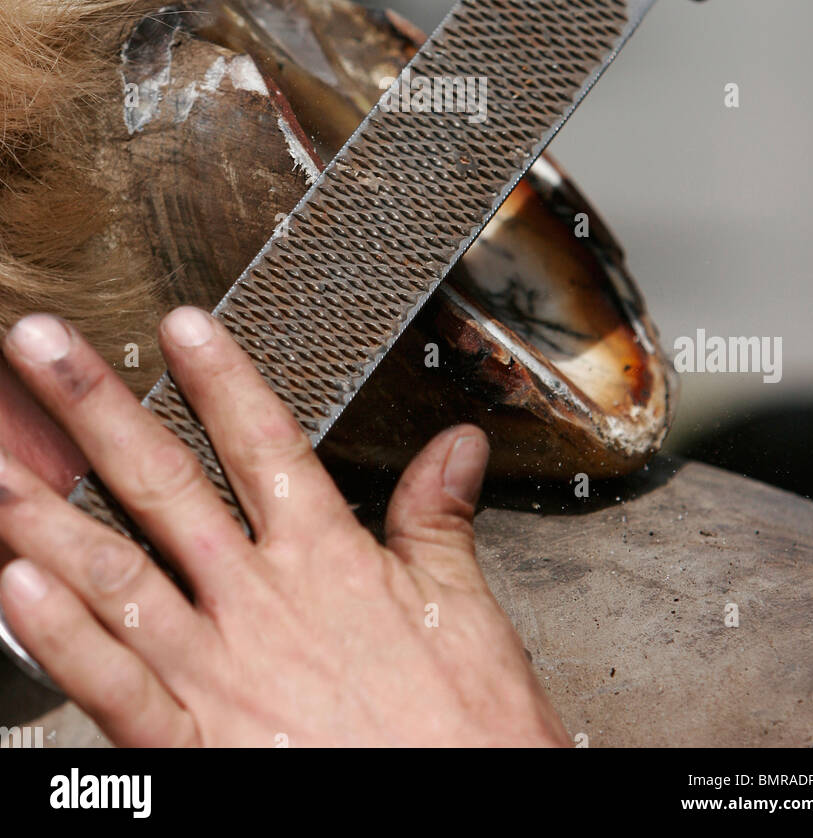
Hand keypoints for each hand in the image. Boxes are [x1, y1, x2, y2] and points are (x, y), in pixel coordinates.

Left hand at [0, 309, 568, 747]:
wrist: (464, 821)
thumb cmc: (464, 736)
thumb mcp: (467, 613)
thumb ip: (439, 521)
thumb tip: (454, 449)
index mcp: (328, 561)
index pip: (263, 443)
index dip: (219, 377)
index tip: (178, 323)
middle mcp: (261, 603)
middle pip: (165, 482)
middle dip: (95, 408)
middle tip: (39, 346)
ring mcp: (219, 672)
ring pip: (115, 572)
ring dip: (44, 512)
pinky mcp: (195, 748)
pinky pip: (113, 686)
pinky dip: (61, 637)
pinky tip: (14, 587)